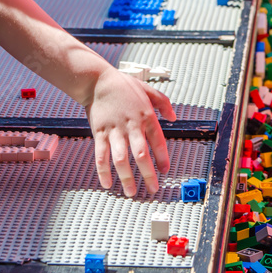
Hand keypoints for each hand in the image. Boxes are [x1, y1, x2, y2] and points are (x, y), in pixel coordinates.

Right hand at [85, 67, 176, 196]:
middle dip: (148, 174)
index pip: (158, 141)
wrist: (98, 81)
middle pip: (141, 154)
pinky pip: (101, 155)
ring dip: (126, 177)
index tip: (165, 170)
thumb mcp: (148, 90)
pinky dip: (103, 171)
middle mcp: (131, 125)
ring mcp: (114, 130)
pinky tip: (107, 183)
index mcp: (146, 116)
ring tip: (130, 192)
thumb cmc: (123, 85)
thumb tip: (173, 117)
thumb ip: (163, 103)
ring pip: (121, 159)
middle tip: (153, 188)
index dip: (162, 158)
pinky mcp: (99, 132)